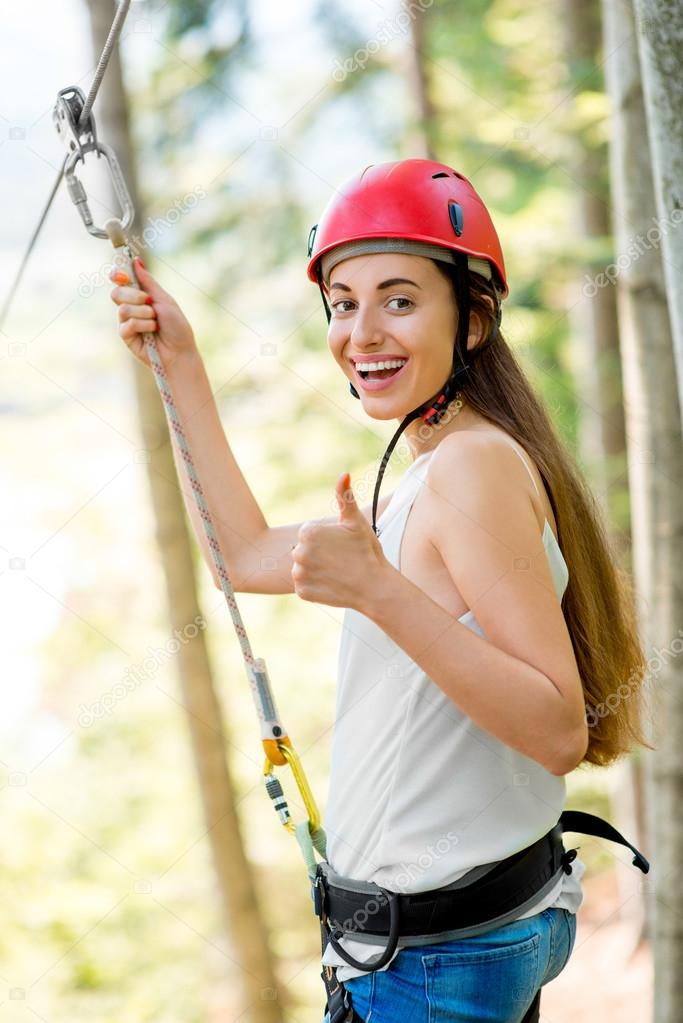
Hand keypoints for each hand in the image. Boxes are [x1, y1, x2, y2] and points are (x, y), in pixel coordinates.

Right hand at [109, 257, 196, 371]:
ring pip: (123, 308)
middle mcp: (131, 307)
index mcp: (140, 296)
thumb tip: (136, 261)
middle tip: (149, 302)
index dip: (117, 275)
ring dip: (143, 313)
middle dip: (133, 295)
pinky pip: (127, 324)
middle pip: (116, 293)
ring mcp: (127, 322)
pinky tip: (152, 331)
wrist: (180, 351)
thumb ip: (148, 282)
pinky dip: (143, 325)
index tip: (123, 275)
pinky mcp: (126, 336)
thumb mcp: (165, 300)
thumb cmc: (177, 327)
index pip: (120, 281)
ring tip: (156, 321)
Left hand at [290, 473, 392, 610]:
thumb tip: (344, 474)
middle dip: (319, 554)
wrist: (375, 587)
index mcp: (308, 532)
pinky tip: (331, 585)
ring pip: (303, 568)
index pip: (309, 533)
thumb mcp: (356, 522)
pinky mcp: (302, 592)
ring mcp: (299, 574)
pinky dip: (315, 587)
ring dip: (315, 570)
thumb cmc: (367, 552)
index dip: (326, 539)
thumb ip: (345, 498)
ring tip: (336, 572)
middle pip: (304, 550)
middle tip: (340, 560)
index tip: (341, 547)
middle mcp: (298, 553)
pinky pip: (304, 586)